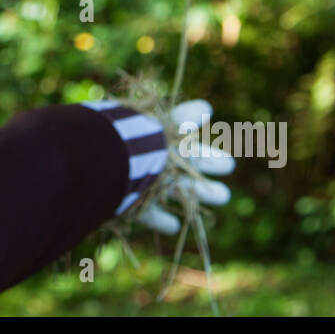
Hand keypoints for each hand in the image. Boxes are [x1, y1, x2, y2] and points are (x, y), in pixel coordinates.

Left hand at [136, 99, 234, 234]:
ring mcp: (141, 183)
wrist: (105, 164)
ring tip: (223, 195)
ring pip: (174, 189)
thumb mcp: (163, 128)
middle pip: (184, 165)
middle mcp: (150, 161)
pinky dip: (160, 220)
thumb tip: (205, 107)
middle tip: (228, 169)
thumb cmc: (137, 143)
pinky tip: (173, 226)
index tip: (229, 164)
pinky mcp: (129, 204)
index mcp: (157, 140)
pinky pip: (146, 214)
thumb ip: (184, 118)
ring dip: (198, 193)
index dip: (208, 152)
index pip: (187, 142)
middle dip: (208, 166)